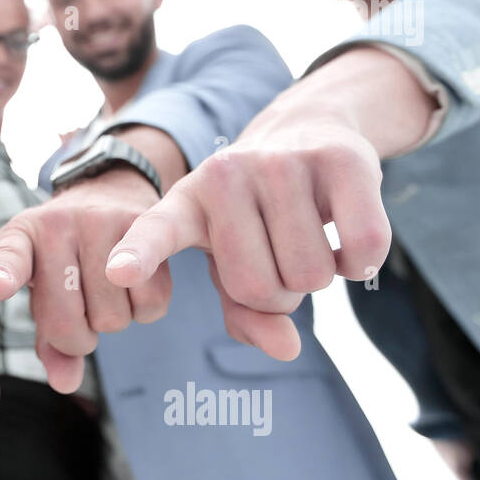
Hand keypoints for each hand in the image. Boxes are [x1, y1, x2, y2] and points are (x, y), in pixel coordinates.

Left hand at [0, 168, 162, 393]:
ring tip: (105, 292)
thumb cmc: (65, 256)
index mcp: (21, 236)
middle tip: (80, 316)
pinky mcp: (147, 226)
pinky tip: (134, 286)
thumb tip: (65, 383)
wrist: (109, 193)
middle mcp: (58, 224)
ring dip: (111, 322)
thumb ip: (48, 340)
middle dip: (76, 338)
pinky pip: (150, 304)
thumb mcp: (43, 287)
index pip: (8, 260)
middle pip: (66, 323)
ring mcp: (103, 221)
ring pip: (111, 319)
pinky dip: (144, 311)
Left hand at [105, 112, 389, 359]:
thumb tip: (285, 349)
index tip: (117, 272)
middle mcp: (224, 177)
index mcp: (186, 204)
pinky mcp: (339, 160)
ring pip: (310, 276)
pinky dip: (360, 264)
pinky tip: (345, 236)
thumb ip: (246, 313)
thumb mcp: (236, 262)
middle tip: (281, 256)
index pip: (156, 231)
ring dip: (320, 278)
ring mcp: (279, 163)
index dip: (138, 253)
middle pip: (259, 288)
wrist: (311, 129)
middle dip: (280, 295)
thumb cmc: (260, 214)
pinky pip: (363, 248)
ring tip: (309, 237)